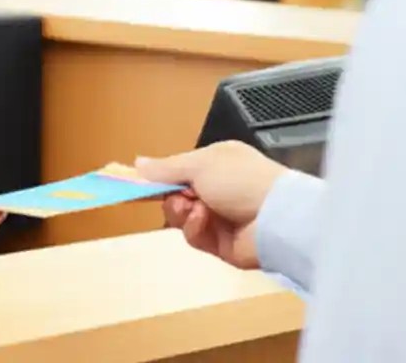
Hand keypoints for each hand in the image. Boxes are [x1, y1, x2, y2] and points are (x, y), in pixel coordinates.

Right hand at [136, 142, 286, 269]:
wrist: (277, 217)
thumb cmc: (242, 179)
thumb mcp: (199, 164)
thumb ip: (166, 168)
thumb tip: (137, 162)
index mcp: (214, 164)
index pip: (176, 170)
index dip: (154, 177)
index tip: (128, 182)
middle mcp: (215, 189)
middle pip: (173, 196)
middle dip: (169, 197)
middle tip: (174, 196)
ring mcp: (218, 217)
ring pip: (179, 218)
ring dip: (181, 213)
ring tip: (194, 208)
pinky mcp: (218, 243)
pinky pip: (193, 236)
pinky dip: (194, 228)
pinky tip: (204, 220)